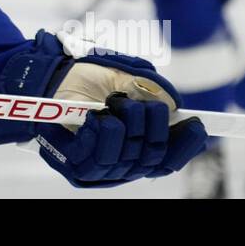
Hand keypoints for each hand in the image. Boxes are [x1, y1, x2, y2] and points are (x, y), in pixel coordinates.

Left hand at [35, 34, 207, 186]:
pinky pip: (100, 155)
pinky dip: (105, 130)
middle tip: (140, 101)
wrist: (47, 76)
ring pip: (129, 158)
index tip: (197, 125)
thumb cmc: (85, 78)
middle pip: (153, 159)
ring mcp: (98, 169)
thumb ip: (150, 89)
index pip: (167, 160)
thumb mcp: (125, 76)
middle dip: (153, 125)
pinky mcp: (75, 166)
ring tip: (113, 102)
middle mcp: (121, 164)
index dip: (185, 146)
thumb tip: (173, 106)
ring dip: (127, 123)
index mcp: (135, 148)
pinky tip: (97, 115)